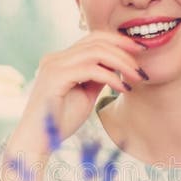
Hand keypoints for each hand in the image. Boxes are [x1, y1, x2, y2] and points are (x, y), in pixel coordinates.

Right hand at [10, 32, 145, 154]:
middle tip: (142, 66)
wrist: (37, 141)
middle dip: (124, 49)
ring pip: (96, 52)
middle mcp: (55, 58)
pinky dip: (111, 76)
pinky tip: (123, 88)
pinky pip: (91, 69)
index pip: (93, 39)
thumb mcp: (85, 95)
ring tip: (137, 77)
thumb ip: (97, 78)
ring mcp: (53, 65)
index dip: (118, 42)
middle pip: (96, 40)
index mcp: (61, 59)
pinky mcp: (55, 77)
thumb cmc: (60, 121)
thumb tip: (117, 66)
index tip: (140, 52)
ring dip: (122, 63)